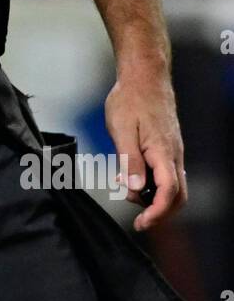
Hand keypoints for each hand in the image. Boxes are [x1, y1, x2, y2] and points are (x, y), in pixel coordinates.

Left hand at [105, 69, 186, 231]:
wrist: (144, 77)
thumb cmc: (130, 100)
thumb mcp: (122, 130)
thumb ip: (129, 160)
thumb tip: (134, 188)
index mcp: (163, 152)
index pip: (168, 191)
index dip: (157, 212)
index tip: (142, 223)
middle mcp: (173, 155)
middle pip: (177, 196)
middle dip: (159, 212)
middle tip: (137, 219)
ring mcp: (172, 151)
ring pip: (171, 186)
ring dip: (153, 197)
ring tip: (125, 189)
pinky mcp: (167, 147)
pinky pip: (165, 174)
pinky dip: (152, 184)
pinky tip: (129, 175)